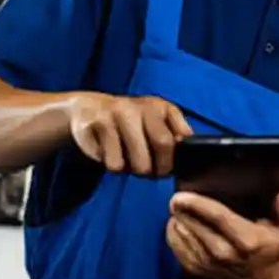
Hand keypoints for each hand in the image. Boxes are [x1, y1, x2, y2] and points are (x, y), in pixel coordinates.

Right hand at [66, 93, 192, 176]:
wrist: (88, 110)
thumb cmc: (130, 124)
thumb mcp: (155, 123)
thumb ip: (175, 134)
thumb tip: (190, 155)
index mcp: (160, 107)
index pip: (181, 137)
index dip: (175, 159)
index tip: (168, 167)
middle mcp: (142, 106)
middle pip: (163, 145)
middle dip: (159, 169)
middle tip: (150, 173)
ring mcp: (119, 113)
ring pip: (138, 162)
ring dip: (135, 171)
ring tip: (129, 162)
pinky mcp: (99, 125)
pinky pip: (115, 164)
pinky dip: (115, 167)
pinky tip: (110, 155)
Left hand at [166, 189, 278, 278]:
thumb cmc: (273, 250)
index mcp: (247, 239)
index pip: (217, 217)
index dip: (198, 204)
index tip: (183, 194)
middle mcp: (225, 253)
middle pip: (194, 226)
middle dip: (182, 210)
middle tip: (176, 198)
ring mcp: (209, 264)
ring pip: (182, 238)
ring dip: (176, 222)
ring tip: (177, 209)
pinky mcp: (198, 271)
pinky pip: (177, 251)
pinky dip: (173, 236)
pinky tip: (176, 225)